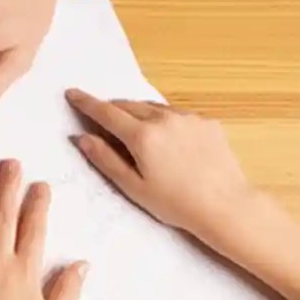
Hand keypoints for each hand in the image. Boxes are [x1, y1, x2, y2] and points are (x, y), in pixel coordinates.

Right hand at [65, 88, 256, 240]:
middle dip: (112, 109)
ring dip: (138, 113)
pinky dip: (164, 120)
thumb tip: (81, 137)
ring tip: (135, 130)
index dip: (86, 103)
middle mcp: (164, 119)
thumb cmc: (176, 203)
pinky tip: (168, 140)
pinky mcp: (207, 122)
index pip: (106, 112)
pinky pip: (176, 114)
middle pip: (128, 105)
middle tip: (102, 118)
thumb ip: (105, 159)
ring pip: (153, 107)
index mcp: (142, 136)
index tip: (72, 93)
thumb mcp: (134, 187)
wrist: (227, 206)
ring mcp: (188, 118)